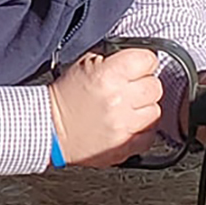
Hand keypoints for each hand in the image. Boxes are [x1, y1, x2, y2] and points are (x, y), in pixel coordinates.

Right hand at [49, 48, 162, 166]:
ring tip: (128, 107)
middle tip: (131, 88)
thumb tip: (138, 58)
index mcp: (107, 75)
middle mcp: (118, 100)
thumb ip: (114, 58)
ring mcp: (122, 126)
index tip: (139, 66)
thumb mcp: (84, 64)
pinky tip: (129, 124)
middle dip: (145, 85)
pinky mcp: (123, 147)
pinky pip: (149, 136)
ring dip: (144, 108)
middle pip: (155, 86)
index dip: (144, 62)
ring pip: (155, 111)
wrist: (50, 128)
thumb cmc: (65, 97)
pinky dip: (142, 130)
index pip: (147, 60)